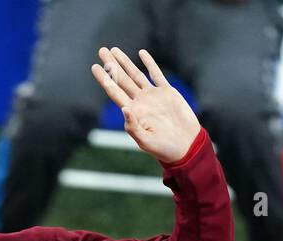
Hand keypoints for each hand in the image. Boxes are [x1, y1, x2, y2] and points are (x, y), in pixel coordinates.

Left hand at [91, 46, 200, 164]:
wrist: (187, 146)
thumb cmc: (165, 148)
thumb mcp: (146, 141)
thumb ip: (133, 127)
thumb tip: (124, 108)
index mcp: (133, 112)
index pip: (114, 92)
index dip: (104, 79)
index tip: (95, 67)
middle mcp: (141, 102)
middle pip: (122, 80)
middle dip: (112, 65)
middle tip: (101, 51)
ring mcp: (153, 96)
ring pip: (136, 74)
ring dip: (125, 62)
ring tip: (114, 50)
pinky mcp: (167, 92)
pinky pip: (157, 74)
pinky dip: (149, 63)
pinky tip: (142, 53)